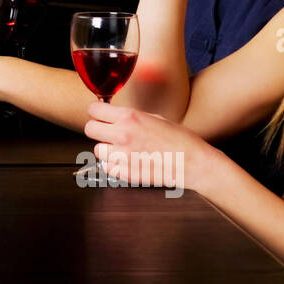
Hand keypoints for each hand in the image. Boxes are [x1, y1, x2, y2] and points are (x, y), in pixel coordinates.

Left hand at [81, 101, 219, 193]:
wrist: (193, 164)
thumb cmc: (180, 140)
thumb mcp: (155, 118)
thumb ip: (131, 117)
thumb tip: (114, 117)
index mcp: (130, 117)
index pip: (94, 110)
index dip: (98, 112)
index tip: (101, 115)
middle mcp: (122, 135)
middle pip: (89, 129)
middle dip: (98, 129)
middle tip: (108, 132)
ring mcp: (122, 156)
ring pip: (97, 150)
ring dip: (107, 149)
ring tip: (123, 149)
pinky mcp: (125, 174)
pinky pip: (107, 167)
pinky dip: (114, 165)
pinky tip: (128, 162)